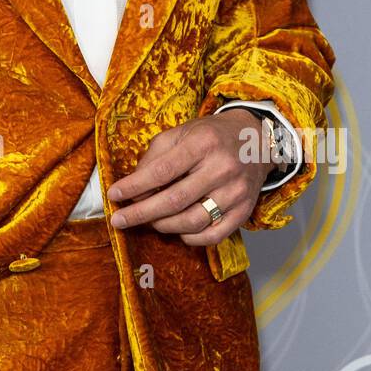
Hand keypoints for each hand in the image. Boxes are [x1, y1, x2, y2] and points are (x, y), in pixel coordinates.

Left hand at [105, 109, 268, 244]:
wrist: (256, 140)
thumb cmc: (211, 136)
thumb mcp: (181, 133)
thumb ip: (155, 156)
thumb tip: (134, 187)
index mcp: (202, 144)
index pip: (162, 171)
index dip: (135, 186)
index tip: (114, 195)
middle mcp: (222, 169)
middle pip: (174, 201)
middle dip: (141, 213)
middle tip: (119, 220)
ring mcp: (236, 192)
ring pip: (192, 221)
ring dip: (163, 226)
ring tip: (149, 221)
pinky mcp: (244, 212)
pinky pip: (213, 235)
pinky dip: (189, 237)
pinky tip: (177, 230)